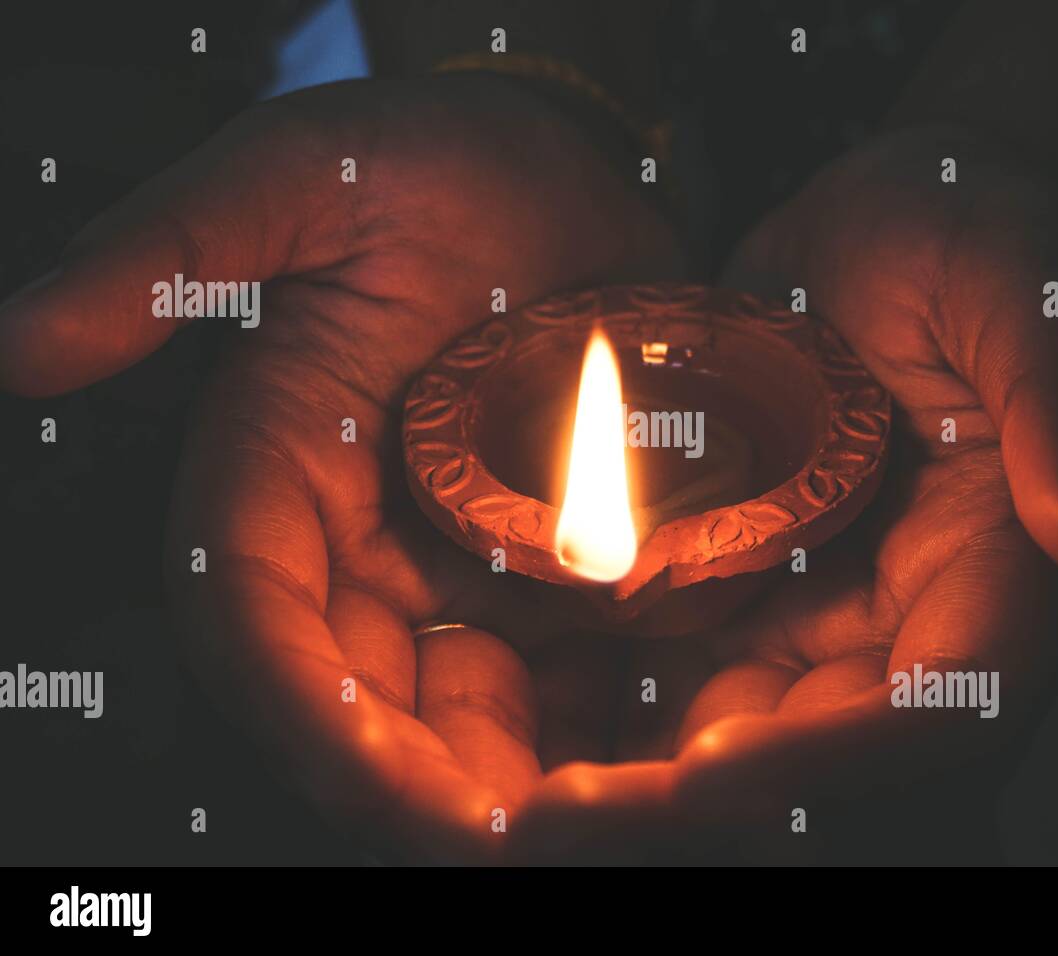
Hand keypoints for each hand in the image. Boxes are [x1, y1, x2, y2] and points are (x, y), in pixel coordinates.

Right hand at [0, 76, 680, 862]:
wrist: (563, 167)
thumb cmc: (428, 160)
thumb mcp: (298, 177)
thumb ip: (171, 258)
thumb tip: (18, 345)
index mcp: (276, 467)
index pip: (252, 613)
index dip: (299, 707)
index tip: (376, 781)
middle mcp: (357, 537)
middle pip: (357, 693)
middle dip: (416, 781)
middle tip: (510, 840)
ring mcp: (455, 559)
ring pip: (459, 704)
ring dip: (510, 778)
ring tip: (589, 823)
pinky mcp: (547, 558)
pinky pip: (558, 661)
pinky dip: (591, 719)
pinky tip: (651, 755)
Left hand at [506, 126, 1057, 862]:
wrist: (875, 219)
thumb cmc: (968, 232)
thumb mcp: (1024, 286)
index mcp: (994, 570)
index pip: (939, 705)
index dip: (835, 757)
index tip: (708, 772)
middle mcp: (907, 620)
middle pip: (818, 754)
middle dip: (698, 801)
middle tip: (565, 817)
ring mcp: (817, 611)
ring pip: (735, 732)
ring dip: (635, 778)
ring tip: (524, 794)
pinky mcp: (743, 585)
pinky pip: (674, 669)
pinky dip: (606, 705)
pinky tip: (518, 715)